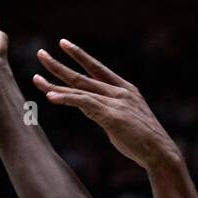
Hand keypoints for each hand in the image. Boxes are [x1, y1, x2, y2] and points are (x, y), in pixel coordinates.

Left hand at [34, 40, 177, 172]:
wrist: (161, 153)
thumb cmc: (142, 141)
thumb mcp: (120, 121)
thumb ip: (102, 110)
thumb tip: (84, 106)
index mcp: (124, 89)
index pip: (96, 68)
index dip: (79, 55)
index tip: (63, 44)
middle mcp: (119, 91)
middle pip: (82, 75)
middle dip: (59, 65)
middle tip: (40, 54)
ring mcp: (115, 102)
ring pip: (79, 89)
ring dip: (55, 83)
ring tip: (36, 77)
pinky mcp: (111, 116)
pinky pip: (84, 104)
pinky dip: (66, 99)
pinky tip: (51, 97)